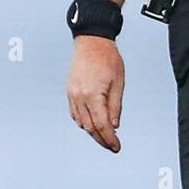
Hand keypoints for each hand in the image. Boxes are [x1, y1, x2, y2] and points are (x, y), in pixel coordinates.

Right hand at [67, 36, 124, 152]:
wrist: (92, 42)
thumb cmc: (107, 59)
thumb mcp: (118, 83)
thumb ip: (115, 107)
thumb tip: (114, 125)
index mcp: (93, 95)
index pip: (102, 125)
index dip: (109, 139)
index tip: (116, 147)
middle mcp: (79, 97)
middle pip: (90, 127)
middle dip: (101, 139)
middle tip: (112, 146)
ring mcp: (72, 94)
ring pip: (81, 122)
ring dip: (92, 132)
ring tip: (104, 137)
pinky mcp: (70, 91)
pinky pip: (75, 113)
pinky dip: (83, 122)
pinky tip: (92, 124)